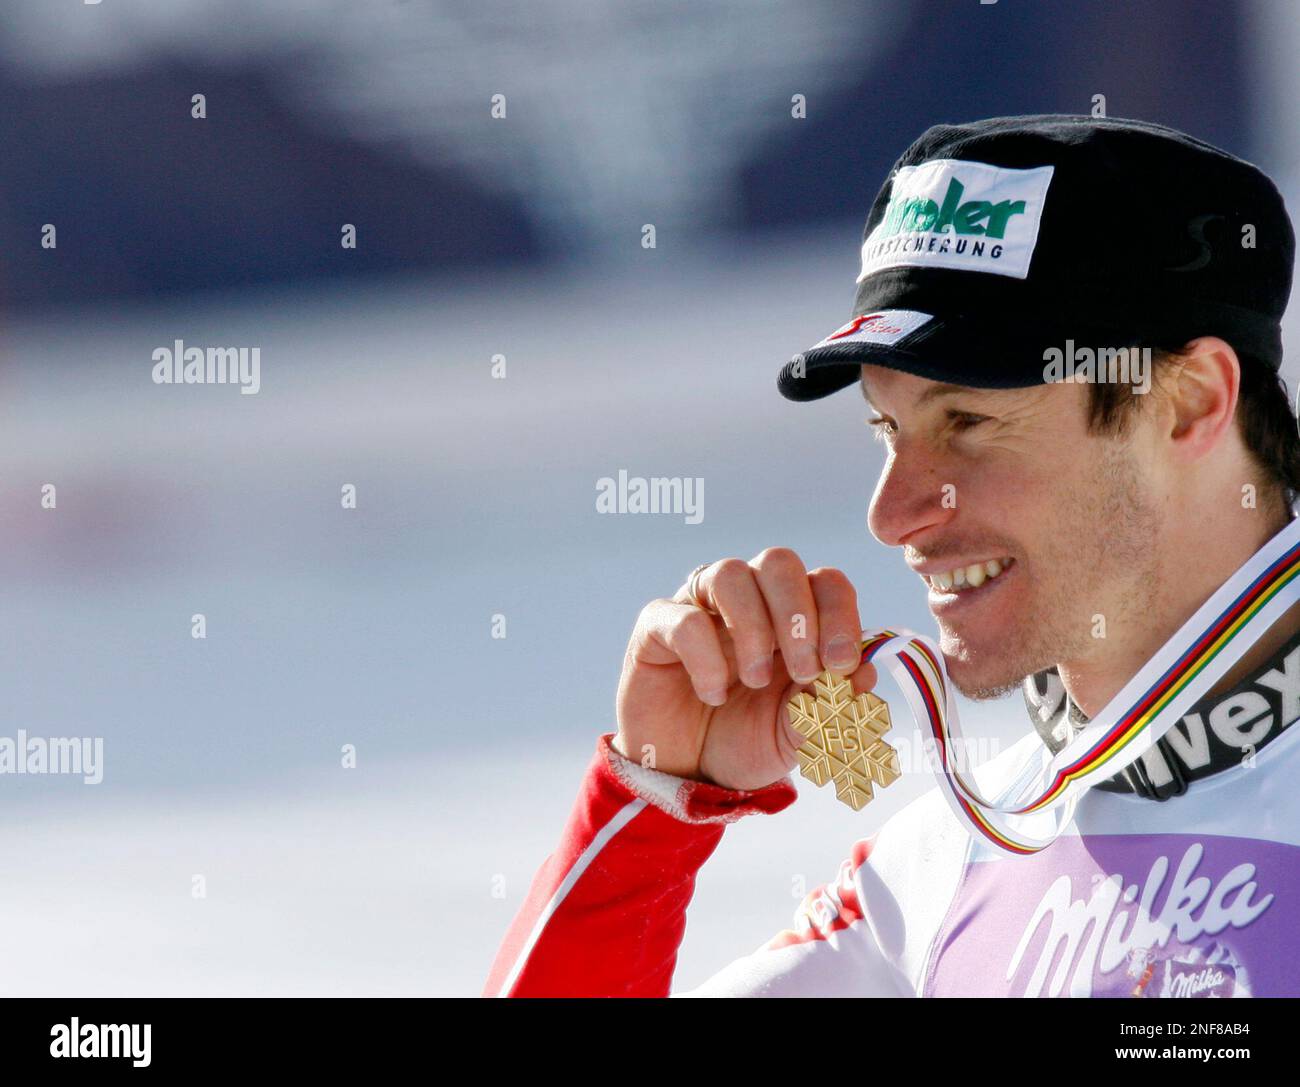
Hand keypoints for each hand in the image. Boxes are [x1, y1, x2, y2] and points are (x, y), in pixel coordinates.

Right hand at [614, 548, 877, 789]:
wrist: (687, 775)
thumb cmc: (746, 741)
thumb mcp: (799, 733)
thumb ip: (831, 704)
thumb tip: (865, 672)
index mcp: (792, 617)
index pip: (825, 583)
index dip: (840, 614)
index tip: (840, 664)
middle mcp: (749, 600)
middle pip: (779, 562)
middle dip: (799, 614)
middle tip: (803, 670)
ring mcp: (702, 607)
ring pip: (730, 573)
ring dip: (754, 628)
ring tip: (756, 679)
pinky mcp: (657, 626)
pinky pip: (683, 618)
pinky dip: (706, 658)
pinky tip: (712, 693)